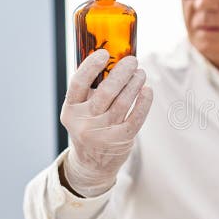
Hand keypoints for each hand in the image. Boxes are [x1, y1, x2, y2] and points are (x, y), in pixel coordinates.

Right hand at [60, 49, 153, 196]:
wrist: (92, 165)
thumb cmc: (89, 127)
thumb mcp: (80, 112)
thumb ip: (90, 90)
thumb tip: (111, 59)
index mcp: (71, 110)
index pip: (78, 83)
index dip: (91, 66)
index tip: (104, 53)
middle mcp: (84, 121)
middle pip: (106, 91)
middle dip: (122, 72)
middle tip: (132, 61)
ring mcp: (103, 132)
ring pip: (123, 102)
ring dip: (135, 84)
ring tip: (141, 73)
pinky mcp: (120, 139)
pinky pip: (136, 117)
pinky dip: (144, 102)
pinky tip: (148, 90)